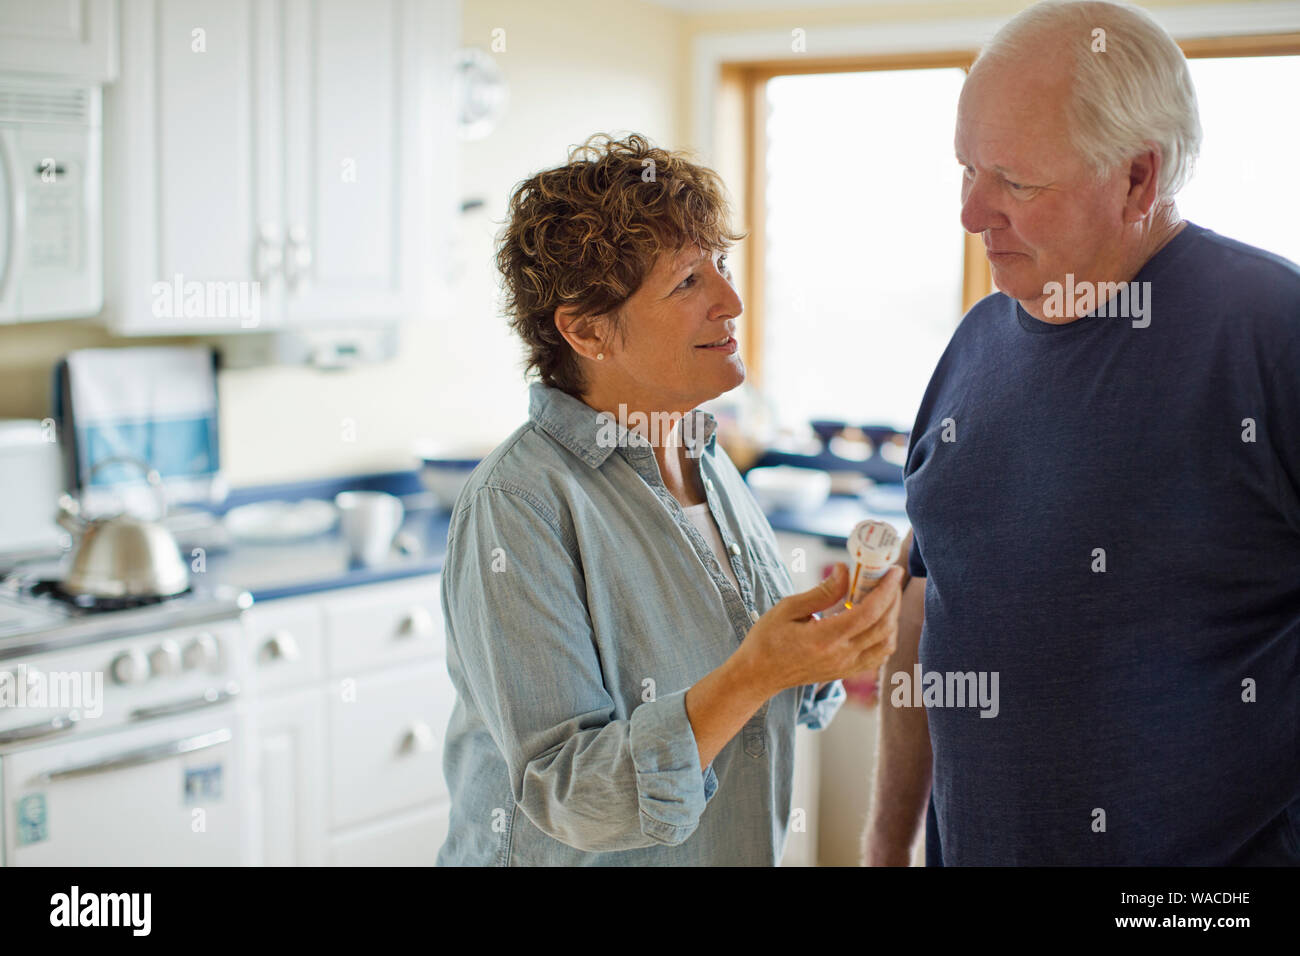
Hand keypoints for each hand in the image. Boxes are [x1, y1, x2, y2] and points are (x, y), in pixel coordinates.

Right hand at [735, 563, 903, 696]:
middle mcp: (841, 656)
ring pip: (887, 643)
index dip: (886, 589)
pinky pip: (879, 655)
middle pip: (883, 626)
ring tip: (884, 596)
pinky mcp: (847, 672)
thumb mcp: (788, 608)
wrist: (758, 675)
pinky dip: (886, 636)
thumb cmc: (767, 639)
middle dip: (893, 598)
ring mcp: (846, 667)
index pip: (868, 612)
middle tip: (890, 577)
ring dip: (892, 617)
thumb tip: (845, 571)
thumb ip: (822, 592)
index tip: (893, 570)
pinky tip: (878, 619)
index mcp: (825, 638)